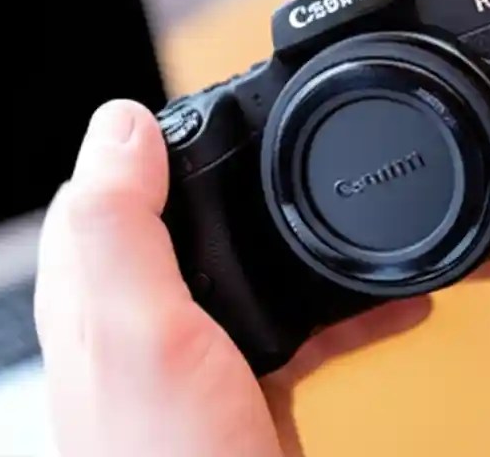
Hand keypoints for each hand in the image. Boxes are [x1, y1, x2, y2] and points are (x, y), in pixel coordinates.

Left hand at [33, 98, 430, 456]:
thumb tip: (120, 121)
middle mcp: (139, 321)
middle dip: (252, 174)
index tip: (220, 100)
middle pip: (191, 214)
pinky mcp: (249, 389)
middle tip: (311, 146)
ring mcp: (198, 358)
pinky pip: (300, 322)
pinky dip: (348, 304)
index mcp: (93, 294)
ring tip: (363, 212)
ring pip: (253, 263)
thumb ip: (121, 229)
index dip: (155, 133)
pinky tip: (395, 305)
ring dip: (309, 235)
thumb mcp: (140, 336)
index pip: (108, 182)